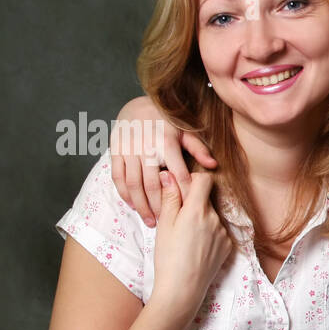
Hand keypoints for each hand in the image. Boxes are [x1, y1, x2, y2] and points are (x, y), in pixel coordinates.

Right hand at [110, 95, 216, 225]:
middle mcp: (146, 147)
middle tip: (166, 223)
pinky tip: (133, 206)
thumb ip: (198, 149)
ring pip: (133, 184)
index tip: (188, 211)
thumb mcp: (185, 131)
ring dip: (141, 206)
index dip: (183, 194)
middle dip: (160, 207)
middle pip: (152, 185)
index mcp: (166, 143)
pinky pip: (118, 178)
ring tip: (150, 221)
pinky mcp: (115, 152)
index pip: (178, 174)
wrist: (137, 106)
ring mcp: (128, 150)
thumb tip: (213, 165)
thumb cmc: (166, 122)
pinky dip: (124, 194)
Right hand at [151, 170, 232, 320]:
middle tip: (177, 218)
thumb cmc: (168, 257)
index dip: (192, 180)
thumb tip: (169, 175)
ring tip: (186, 238)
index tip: (182, 188)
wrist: (183, 289)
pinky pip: (218, 231)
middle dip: (193, 203)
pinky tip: (196, 247)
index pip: (204, 179)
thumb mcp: (164, 225)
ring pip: (212, 216)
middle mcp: (215, 218)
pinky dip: (209, 233)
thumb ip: (170, 198)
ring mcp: (224, 232)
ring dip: (201, 219)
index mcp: (197, 210)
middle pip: (206, 199)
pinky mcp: (228, 245)